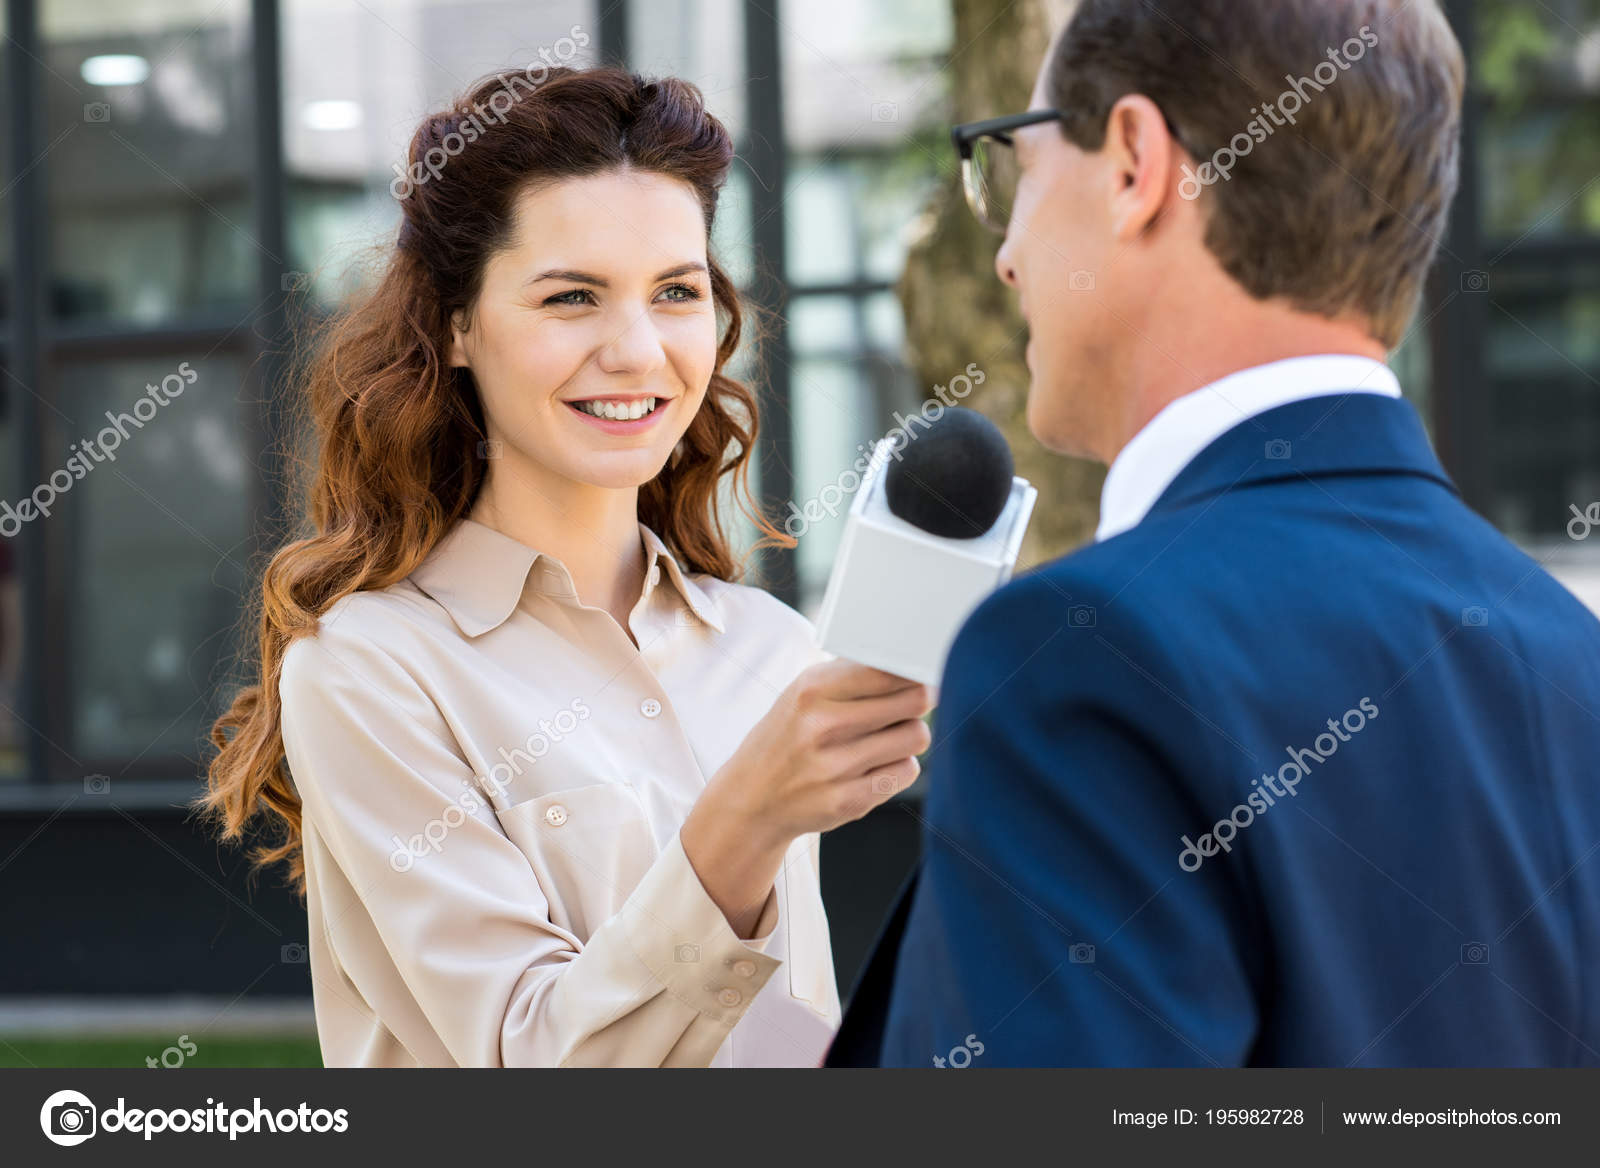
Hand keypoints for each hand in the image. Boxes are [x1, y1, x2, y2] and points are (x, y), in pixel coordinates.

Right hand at [681, 660, 932, 935]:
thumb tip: (911, 659)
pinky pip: (907, 771)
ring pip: (916, 736)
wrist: (751, 798)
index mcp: (812, 690)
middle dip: (918, 701)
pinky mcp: (849, 801)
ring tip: (888, 737)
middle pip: (915, 700)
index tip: (920, 674)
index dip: (915, 670)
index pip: (890, 669)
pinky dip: (899, 765)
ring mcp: (835, 767)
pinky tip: (874, 765)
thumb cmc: (788, 735)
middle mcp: (823, 726)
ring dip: (910, 734)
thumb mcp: (804, 692)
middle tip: (909, 705)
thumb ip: (853, 673)